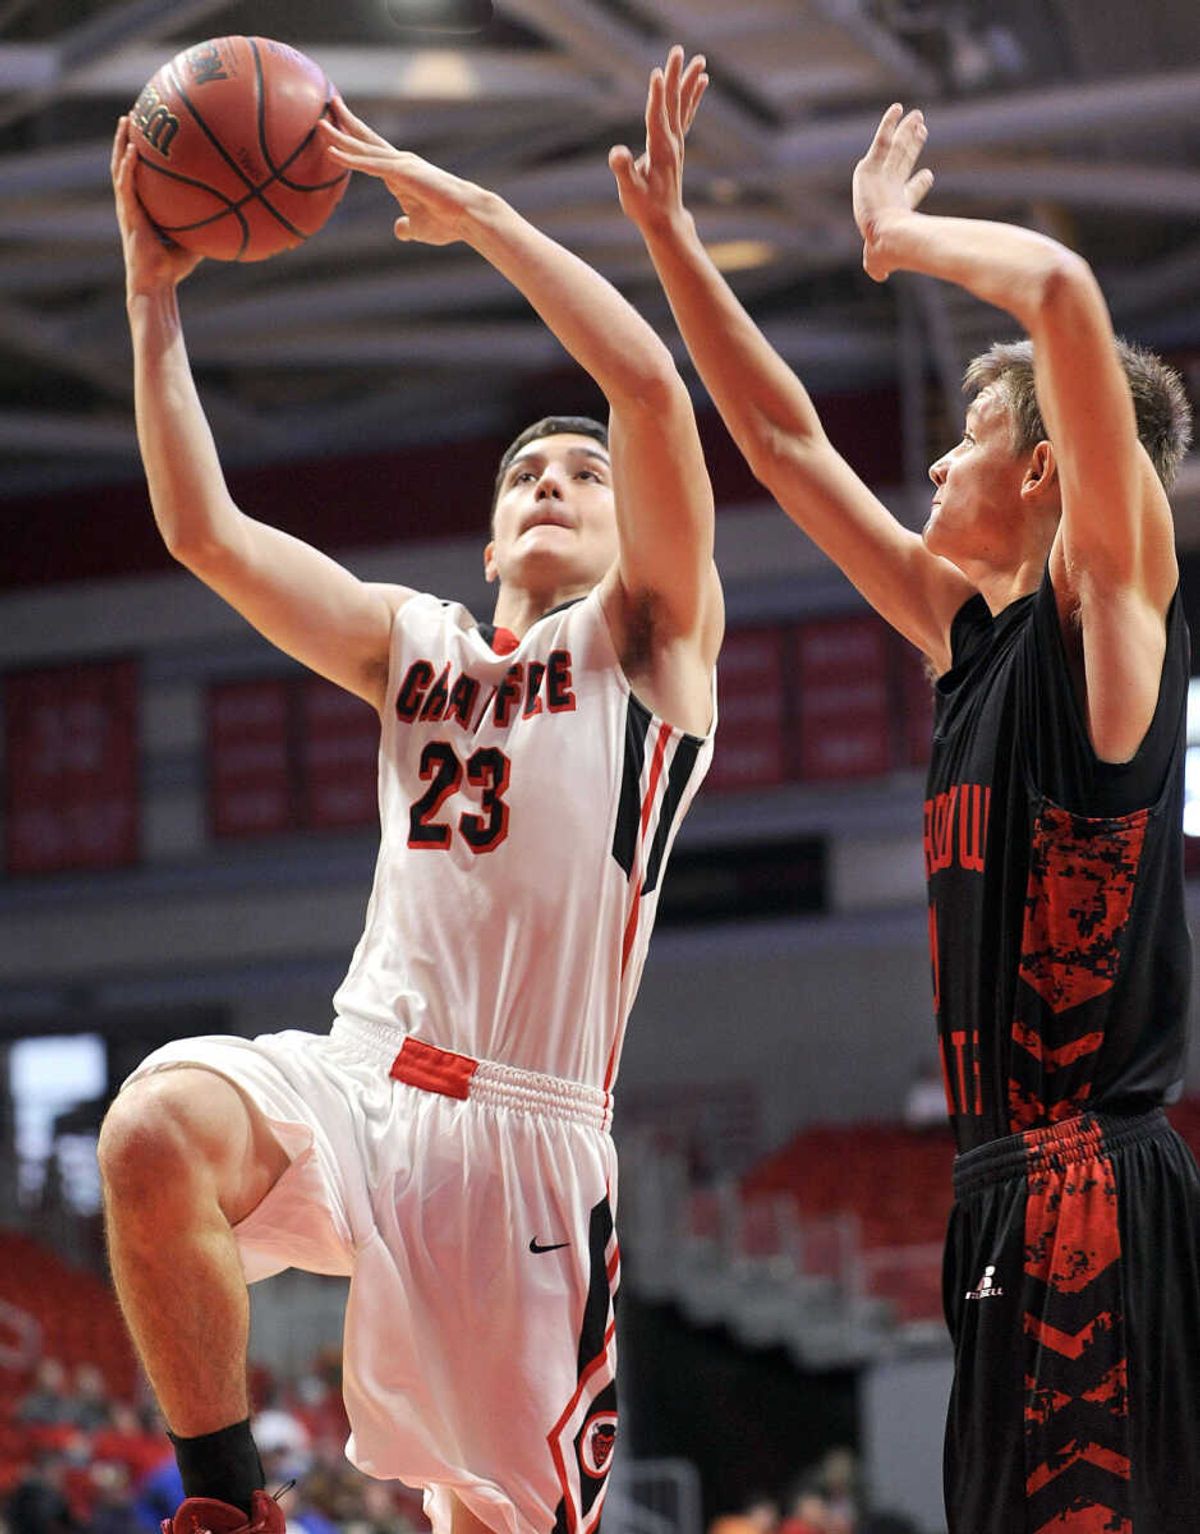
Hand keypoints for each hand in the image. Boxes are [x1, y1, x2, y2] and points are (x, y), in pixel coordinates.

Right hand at [112, 116, 202, 297]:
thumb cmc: (175, 267)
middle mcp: (133, 203)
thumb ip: (207, 222)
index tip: (150, 129)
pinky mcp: (128, 215)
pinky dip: (128, 166)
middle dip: (129, 137)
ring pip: (119, 167)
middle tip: (136, 114)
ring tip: (126, 120)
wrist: (157, 283)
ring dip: (121, 142)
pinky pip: (126, 185)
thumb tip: (234, 210)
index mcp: (145, 206)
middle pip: (127, 162)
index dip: (143, 151)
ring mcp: (128, 208)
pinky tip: (134, 149)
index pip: (141, 173)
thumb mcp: (196, 239)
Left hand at [319, 102, 491, 245]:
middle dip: (345, 122)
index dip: (355, 139)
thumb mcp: (419, 227)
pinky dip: (350, 159)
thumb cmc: (447, 222)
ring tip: (319, 124)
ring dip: (339, 137)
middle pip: (366, 138)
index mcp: (401, 173)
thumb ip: (406, 227)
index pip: (373, 151)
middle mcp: (400, 162)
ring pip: (364, 148)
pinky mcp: (402, 173)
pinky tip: (332, 153)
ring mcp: (400, 165)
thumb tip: (399, 229)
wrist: (468, 216)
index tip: (339, 125)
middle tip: (327, 105)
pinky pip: (370, 165)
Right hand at [609, 45, 707, 234]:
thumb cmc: (645, 207)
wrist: (665, 221)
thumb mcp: (630, 192)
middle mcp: (672, 142)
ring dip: (688, 81)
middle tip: (679, 50)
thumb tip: (618, 153)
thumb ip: (624, 170)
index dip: (656, 95)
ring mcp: (676, 143)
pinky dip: (693, 96)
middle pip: (674, 103)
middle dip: (675, 76)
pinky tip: (701, 82)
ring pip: (683, 105)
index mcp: (660, 150)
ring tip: (699, 59)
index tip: (658, 72)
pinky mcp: (676, 145)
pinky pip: (686, 114)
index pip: (657, 116)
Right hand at [852, 103, 934, 281]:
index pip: (908, 190)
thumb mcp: (886, 259)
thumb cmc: (890, 250)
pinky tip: (898, 108)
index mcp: (893, 208)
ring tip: (918, 115)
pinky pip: (882, 140)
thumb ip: (884, 264)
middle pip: (902, 161)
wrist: (887, 238)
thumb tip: (879, 277)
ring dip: (905, 131)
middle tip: (923, 129)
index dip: (919, 183)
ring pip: (895, 148)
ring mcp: (876, 177)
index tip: (929, 174)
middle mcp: (884, 189)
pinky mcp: (868, 168)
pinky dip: (888, 123)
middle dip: (912, 146)